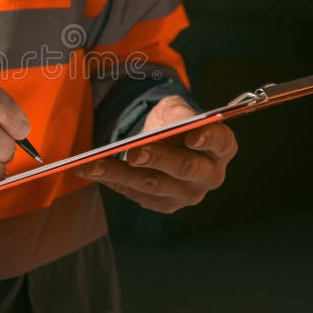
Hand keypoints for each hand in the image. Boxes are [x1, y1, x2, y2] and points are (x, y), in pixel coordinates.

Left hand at [76, 95, 236, 212]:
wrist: (162, 141)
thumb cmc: (173, 122)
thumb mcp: (175, 108)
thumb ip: (179, 112)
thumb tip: (179, 122)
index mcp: (221, 147)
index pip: (220, 142)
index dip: (208, 138)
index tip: (192, 134)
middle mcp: (209, 175)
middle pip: (185, 168)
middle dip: (158, 159)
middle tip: (134, 152)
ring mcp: (186, 194)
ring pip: (153, 184)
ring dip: (121, 173)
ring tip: (94, 164)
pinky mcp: (162, 204)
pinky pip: (134, 193)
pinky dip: (111, 180)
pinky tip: (90, 170)